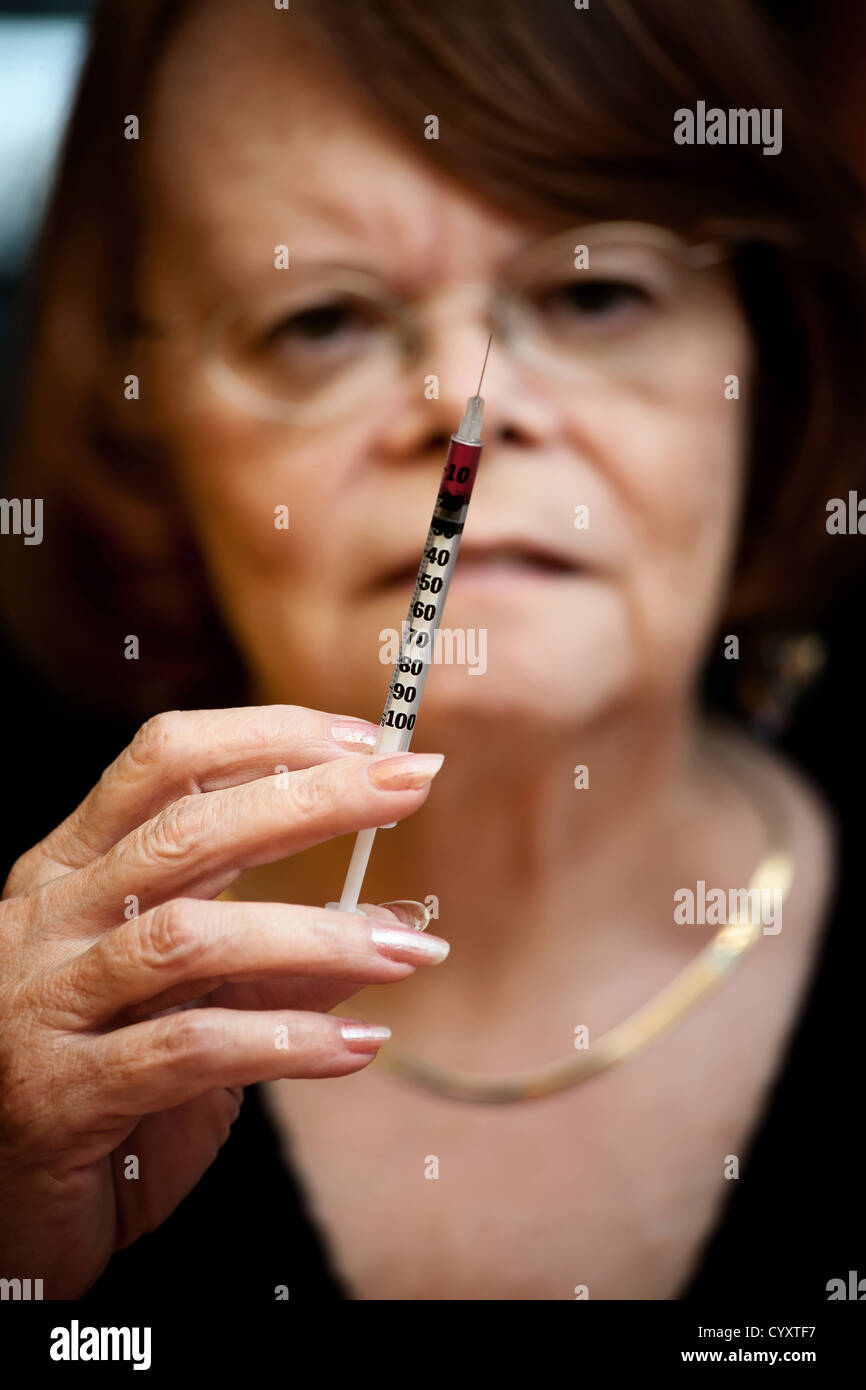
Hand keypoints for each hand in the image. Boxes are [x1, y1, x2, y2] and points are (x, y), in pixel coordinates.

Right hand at [0, 705, 446, 1296]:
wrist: (2, 1210)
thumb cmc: (101, 1094)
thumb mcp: (191, 1006)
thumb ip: (277, 964)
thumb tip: (395, 921)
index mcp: (71, 872)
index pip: (164, 761)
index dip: (267, 735)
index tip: (368, 739)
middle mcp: (47, 921)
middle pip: (186, 831)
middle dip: (311, 798)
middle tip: (410, 782)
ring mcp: (43, 1005)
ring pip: (188, 937)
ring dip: (315, 934)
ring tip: (410, 948)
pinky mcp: (60, 1095)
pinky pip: (186, 1050)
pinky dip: (284, 1042)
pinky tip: (356, 1045)